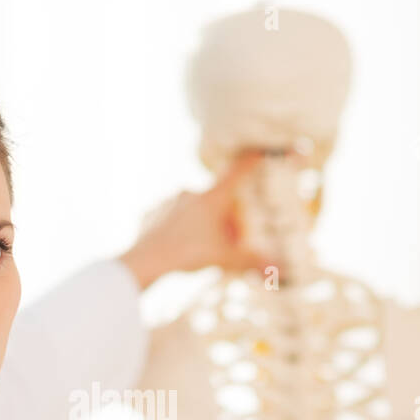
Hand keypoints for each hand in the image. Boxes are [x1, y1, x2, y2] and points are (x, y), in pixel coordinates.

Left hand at [119, 150, 279, 289]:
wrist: (144, 261)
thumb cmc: (186, 253)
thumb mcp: (224, 258)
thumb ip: (250, 261)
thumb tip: (274, 267)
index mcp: (212, 198)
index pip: (237, 172)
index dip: (251, 162)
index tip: (259, 152)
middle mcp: (191, 193)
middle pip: (218, 199)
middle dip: (226, 217)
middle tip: (229, 241)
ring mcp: (169, 201)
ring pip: (195, 208)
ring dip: (203, 223)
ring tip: (202, 247)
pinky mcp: (153, 212)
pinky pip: (174, 217)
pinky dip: (181, 228)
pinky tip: (180, 246)